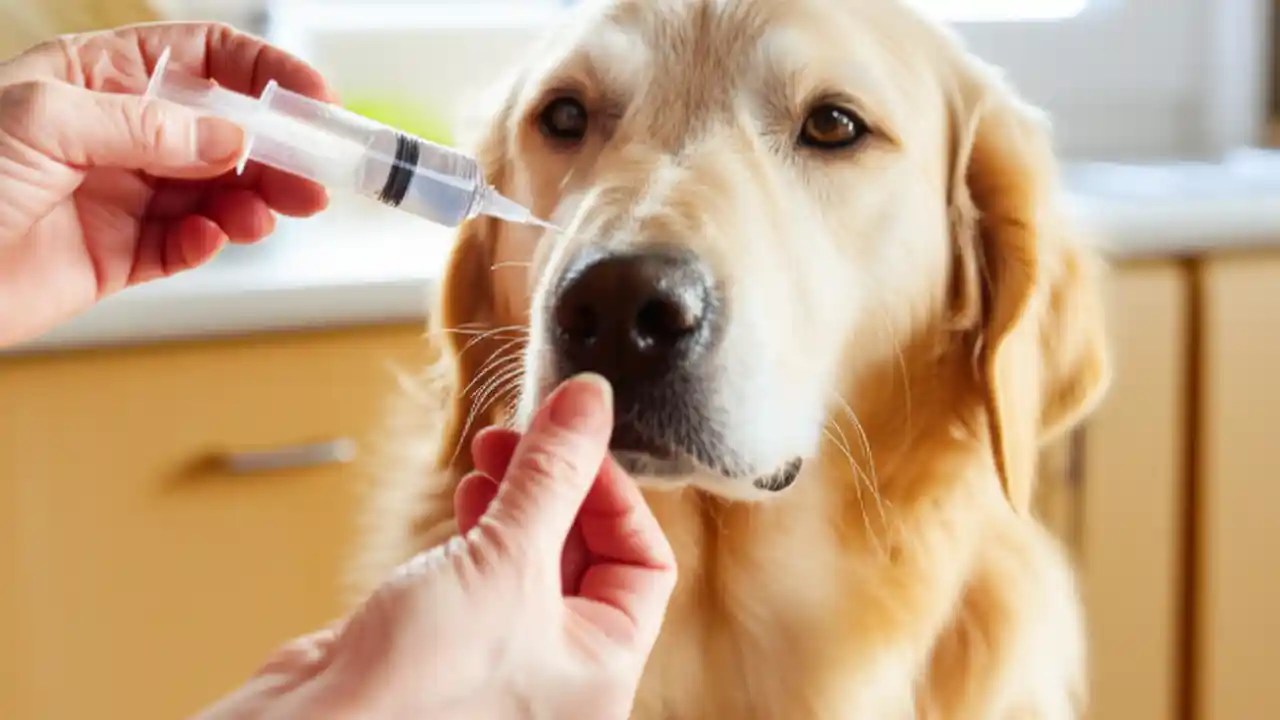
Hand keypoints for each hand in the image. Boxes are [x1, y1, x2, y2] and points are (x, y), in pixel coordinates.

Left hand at [0, 23, 333, 345]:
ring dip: (253, 200)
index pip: (199, 60)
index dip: (261, 72)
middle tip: (313, 178)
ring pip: (214, 191)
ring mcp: (121, 196)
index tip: (312, 97)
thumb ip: (146, 126)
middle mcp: (116, 134)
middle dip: (274, 151)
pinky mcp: (119, 256)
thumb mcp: (44, 122)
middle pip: (221, 132)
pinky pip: (183, 245)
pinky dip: (209, 242)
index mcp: (96, 80)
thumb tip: (231, 138)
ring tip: (270, 214)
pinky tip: (210, 238)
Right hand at [196, 375, 676, 719]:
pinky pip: (488, 570)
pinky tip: (467, 492)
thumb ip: (554, 475)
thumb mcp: (506, 561)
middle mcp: (562, 668)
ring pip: (534, 555)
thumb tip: (591, 400)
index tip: (576, 438)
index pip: (645, 563)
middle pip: (589, 552)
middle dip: (559, 483)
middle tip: (527, 429)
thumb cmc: (421, 685)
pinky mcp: (453, 640)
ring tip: (491, 448)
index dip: (616, 492)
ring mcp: (505, 655)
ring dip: (519, 495)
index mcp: (604, 667)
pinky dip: (483, 525)